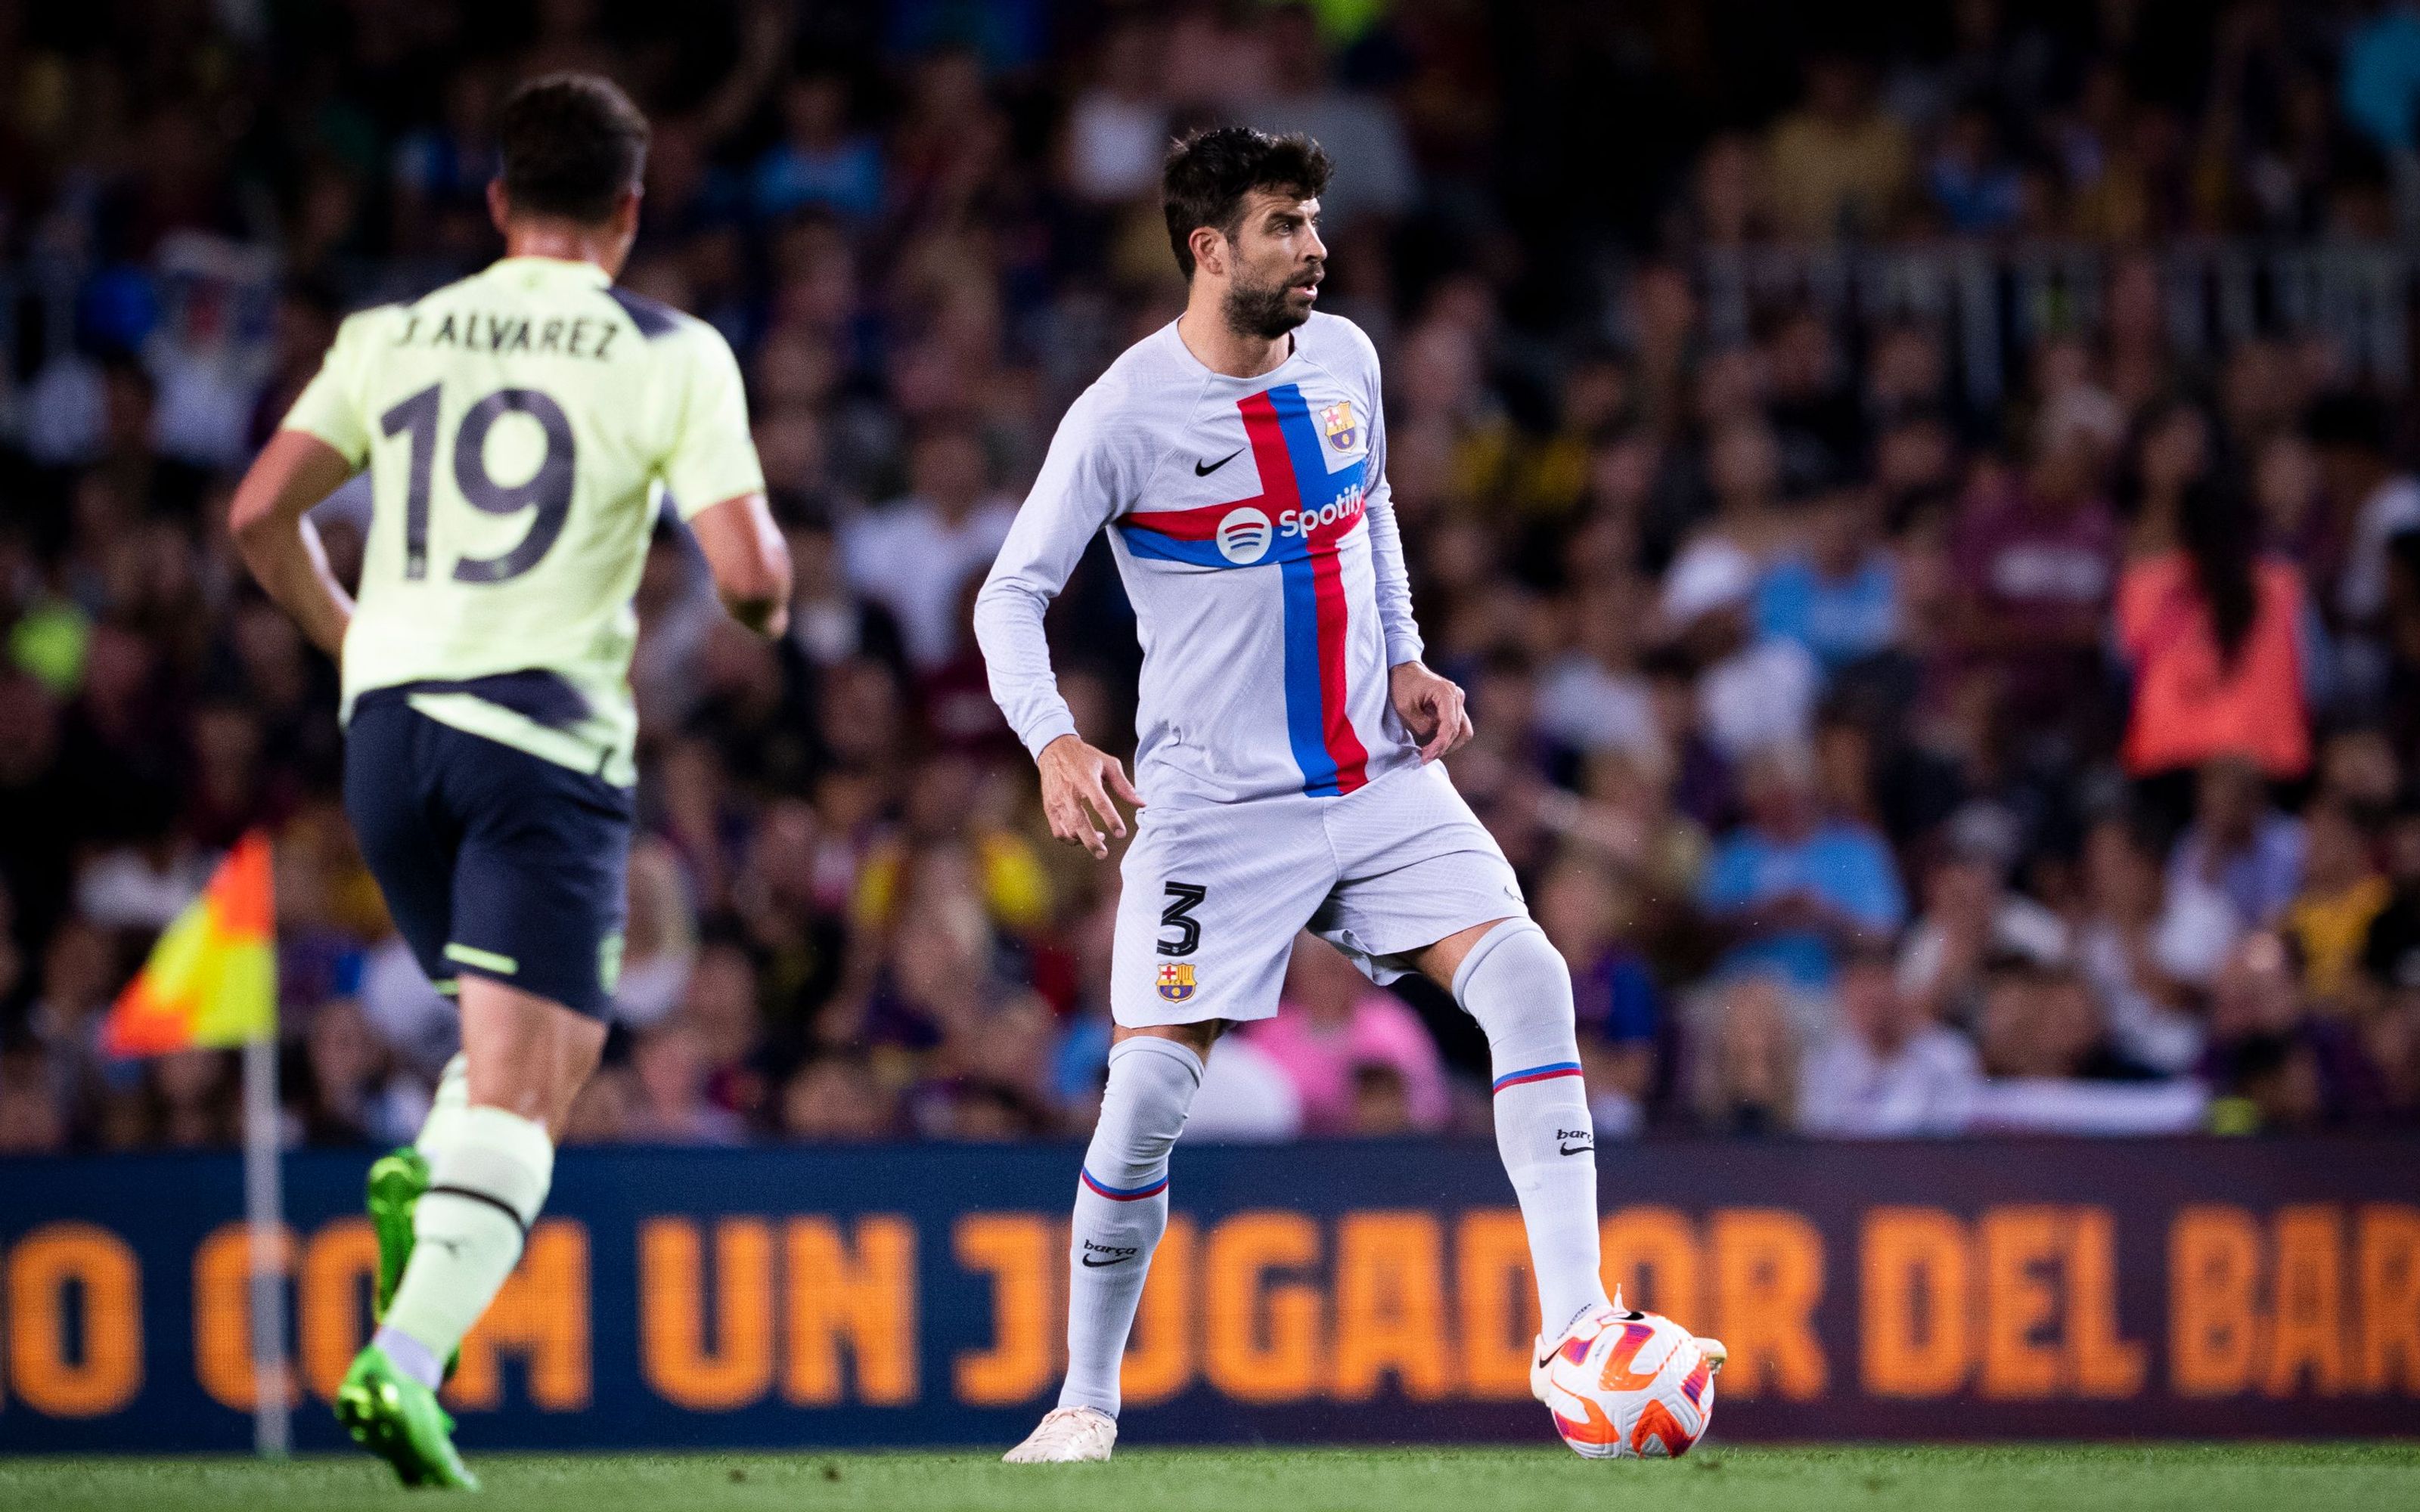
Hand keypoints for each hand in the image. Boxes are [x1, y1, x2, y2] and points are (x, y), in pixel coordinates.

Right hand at [1037, 735, 1142, 859]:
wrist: (1054, 749)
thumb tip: (1142, 803)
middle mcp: (1069, 792)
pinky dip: (1069, 839)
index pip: (1100, 803)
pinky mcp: (1049, 807)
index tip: (1121, 833)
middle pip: (1080, 823)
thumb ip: (1124, 785)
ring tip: (1099, 842)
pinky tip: (1081, 838)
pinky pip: (1057, 830)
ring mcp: (1057, 801)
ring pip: (1068, 829)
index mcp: (1086, 779)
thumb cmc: (1085, 757)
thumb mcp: (1108, 764)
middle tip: (1104, 853)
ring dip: (1083, 841)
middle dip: (1093, 842)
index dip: (1111, 820)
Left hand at [1390, 660, 1473, 761]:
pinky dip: (1447, 738)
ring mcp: (1457, 700)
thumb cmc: (1402, 685)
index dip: (1439, 745)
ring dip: (1448, 744)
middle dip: (1443, 747)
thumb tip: (1432, 736)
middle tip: (1425, 758)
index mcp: (1446, 693)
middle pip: (1459, 730)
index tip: (1426, 757)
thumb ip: (1421, 725)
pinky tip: (1433, 744)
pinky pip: (1457, 726)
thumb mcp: (1405, 708)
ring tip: (1430, 753)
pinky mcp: (1454, 705)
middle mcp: (1456, 696)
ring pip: (1462, 730)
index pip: (1450, 726)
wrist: (1403, 670)